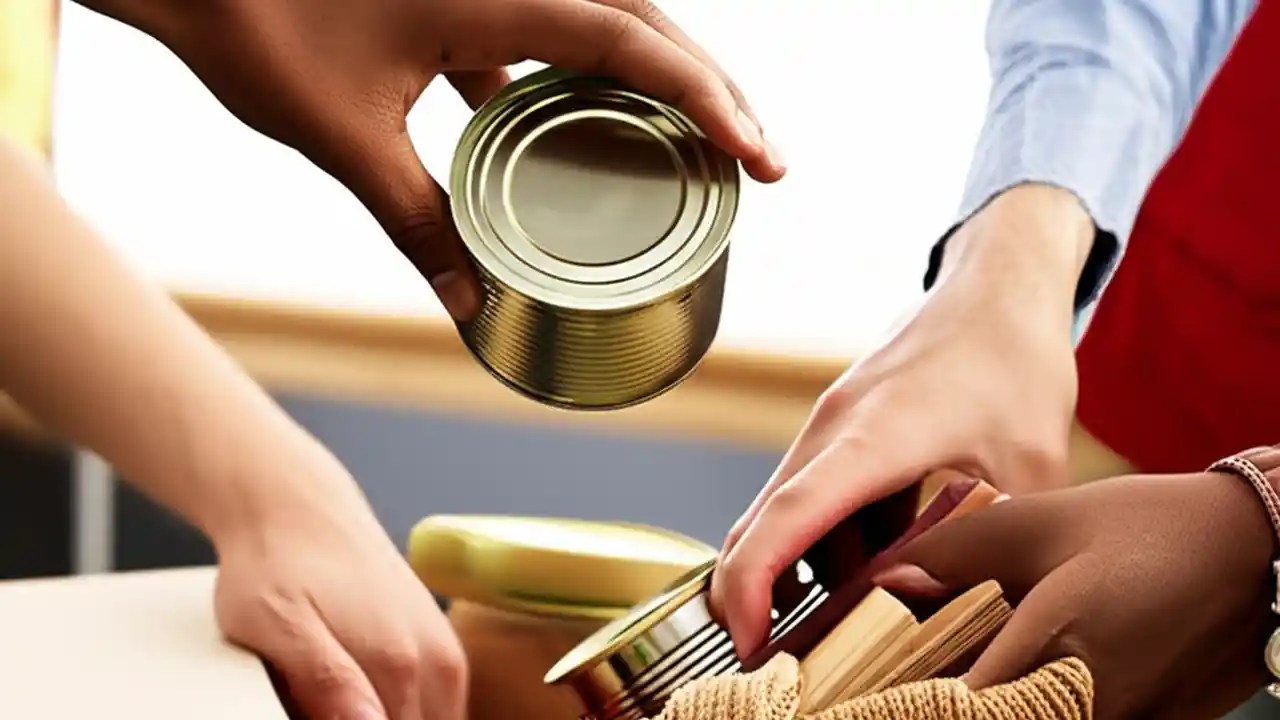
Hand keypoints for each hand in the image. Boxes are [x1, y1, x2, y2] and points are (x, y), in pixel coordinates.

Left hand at [78, 0, 784, 319]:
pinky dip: (592, 79)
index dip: (708, 97)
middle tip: (760, 160)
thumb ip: (417, 221)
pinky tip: (596, 133)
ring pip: (608, 23)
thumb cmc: (256, 29)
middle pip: (645, 23)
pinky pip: (555, 32)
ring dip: (662, 81)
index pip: (629, 43)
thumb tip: (472, 308)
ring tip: (708, 146)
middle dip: (713, 89)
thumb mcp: (345, 136)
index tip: (761, 155)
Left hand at [212, 455, 463, 719]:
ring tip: (341, 700)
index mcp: (398, 665)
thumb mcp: (277, 626)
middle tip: (322, 701)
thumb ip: (328, 684)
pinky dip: (409, 712)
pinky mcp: (443, 645)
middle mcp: (436, 660)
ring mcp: (445, 652)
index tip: (320, 711)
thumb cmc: (276, 563)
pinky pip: (439, 707)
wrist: (299, 505)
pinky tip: (368, 698)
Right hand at [709, 184, 1093, 656]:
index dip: (753, 583)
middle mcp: (832, 430)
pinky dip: (828, 540)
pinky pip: (815, 494)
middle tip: (778, 661)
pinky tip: (878, 564)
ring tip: (849, 622)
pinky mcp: (841, 428)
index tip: (749, 640)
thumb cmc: (1014, 360)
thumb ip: (998, 543)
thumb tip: (984, 616)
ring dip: (800, 570)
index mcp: (872, 436)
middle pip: (762, 521)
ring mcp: (831, 426)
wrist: (998, 285)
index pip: (788, 515)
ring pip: (786, 512)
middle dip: (753, 594)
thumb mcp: (1031, 465)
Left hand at [875, 470, 1277, 719]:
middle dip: (930, 699)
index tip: (854, 684)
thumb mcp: (1043, 524)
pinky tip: (1006, 671)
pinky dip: (1024, 701)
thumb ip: (955, 554)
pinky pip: (1061, 719)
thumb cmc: (1146, 527)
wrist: (1252, 550)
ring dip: (978, 699)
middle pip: (982, 717)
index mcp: (1053, 647)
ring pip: (1020, 717)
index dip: (897, 696)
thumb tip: (882, 581)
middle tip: (890, 672)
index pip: (951, 705)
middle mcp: (1085, 702)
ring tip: (938, 666)